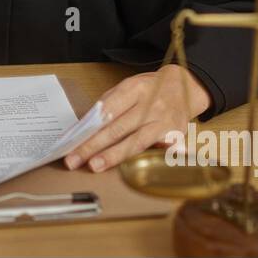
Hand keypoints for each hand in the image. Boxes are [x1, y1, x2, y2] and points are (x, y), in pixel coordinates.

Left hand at [64, 64, 210, 172]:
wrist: (185, 88)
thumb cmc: (150, 89)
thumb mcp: (128, 86)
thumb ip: (108, 104)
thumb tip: (85, 126)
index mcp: (135, 88)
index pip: (107, 110)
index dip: (88, 128)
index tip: (72, 141)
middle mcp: (150, 104)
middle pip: (117, 128)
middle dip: (93, 146)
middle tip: (74, 160)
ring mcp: (164, 121)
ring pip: (135, 142)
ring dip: (112, 156)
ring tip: (94, 166)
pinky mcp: (175, 136)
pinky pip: (153, 151)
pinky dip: (138, 161)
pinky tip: (124, 170)